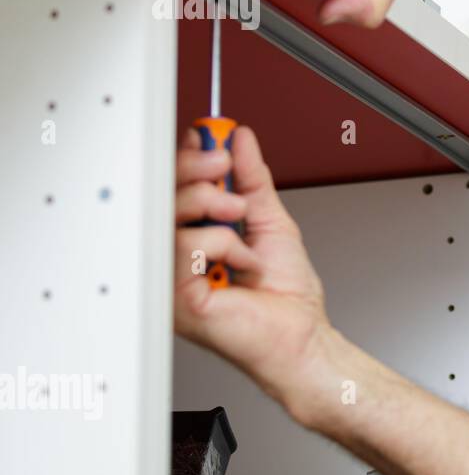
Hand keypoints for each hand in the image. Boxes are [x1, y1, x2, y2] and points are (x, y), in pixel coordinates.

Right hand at [174, 125, 331, 408]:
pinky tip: (241, 263)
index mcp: (194, 236)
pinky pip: (184, 248)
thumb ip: (252, 179)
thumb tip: (240, 140)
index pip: (173, 187)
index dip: (189, 156)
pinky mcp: (175, 295)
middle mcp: (177, 255)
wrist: (301, 335)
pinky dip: (222, 245)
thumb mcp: (270, 220)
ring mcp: (171, 275)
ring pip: (169, 215)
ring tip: (242, 225)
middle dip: (198, 170)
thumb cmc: (287, 295)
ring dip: (215, 208)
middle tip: (225, 168)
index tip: (214, 138)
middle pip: (161, 194)